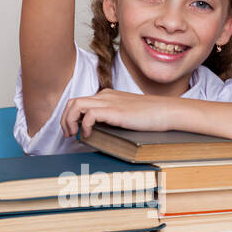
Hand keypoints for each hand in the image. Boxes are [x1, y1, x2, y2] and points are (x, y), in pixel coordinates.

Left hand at [61, 89, 179, 138]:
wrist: (166, 111)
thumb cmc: (150, 116)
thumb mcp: (126, 114)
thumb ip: (111, 118)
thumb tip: (97, 132)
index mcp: (106, 96)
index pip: (79, 102)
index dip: (70, 116)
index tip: (72, 131)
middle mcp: (105, 96)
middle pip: (72, 102)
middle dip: (65, 119)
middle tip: (69, 134)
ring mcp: (109, 102)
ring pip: (76, 105)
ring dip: (70, 121)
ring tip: (74, 135)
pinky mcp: (114, 111)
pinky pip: (89, 114)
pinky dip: (84, 125)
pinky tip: (89, 135)